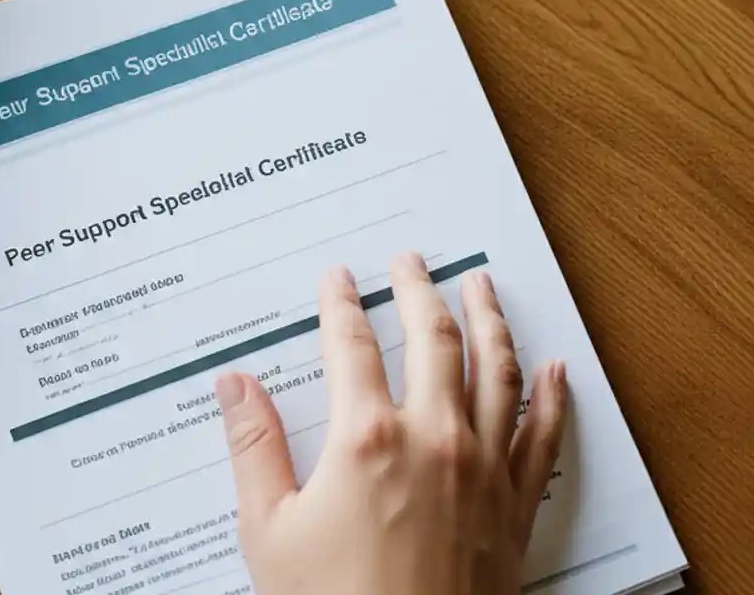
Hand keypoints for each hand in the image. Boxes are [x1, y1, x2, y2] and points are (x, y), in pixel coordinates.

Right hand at [214, 253, 567, 594]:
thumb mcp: (269, 530)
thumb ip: (253, 448)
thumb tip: (233, 386)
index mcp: (366, 439)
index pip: (352, 346)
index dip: (342, 304)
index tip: (339, 279)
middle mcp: (434, 439)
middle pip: (433, 340)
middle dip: (421, 289)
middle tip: (412, 260)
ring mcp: (483, 469)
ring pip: (498, 370)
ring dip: (490, 319)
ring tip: (482, 285)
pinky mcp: (515, 505)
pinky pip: (545, 434)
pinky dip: (554, 395)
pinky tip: (557, 369)